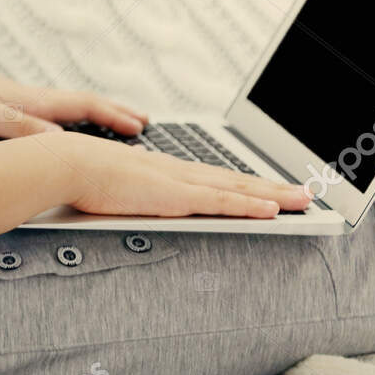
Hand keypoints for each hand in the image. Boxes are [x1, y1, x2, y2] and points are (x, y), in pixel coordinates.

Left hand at [0, 45, 149, 139]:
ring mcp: (18, 103)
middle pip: (82, 104)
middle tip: (144, 121)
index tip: (142, 126)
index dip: (113, 116)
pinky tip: (65, 129)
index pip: (83, 105)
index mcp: (31, 101)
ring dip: (94, 115)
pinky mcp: (4, 109)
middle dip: (114, 112)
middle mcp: (30, 100)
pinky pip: (48, 115)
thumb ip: (21, 129)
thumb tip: (60, 142)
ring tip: (115, 123)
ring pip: (66, 109)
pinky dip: (68, 121)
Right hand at [63, 133, 311, 218]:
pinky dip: (250, 205)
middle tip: (305, 192)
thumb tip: (135, 184)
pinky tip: (272, 209)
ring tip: (303, 200)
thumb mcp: (116, 182)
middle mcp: (182, 172)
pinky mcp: (175, 196)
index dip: (246, 182)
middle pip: (238, 179)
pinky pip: (222, 202)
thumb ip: (132, 184)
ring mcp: (181, 182)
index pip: (217, 177)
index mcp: (168, 171)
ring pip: (239, 188)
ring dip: (274, 195)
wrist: (70, 164)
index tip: (269, 186)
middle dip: (273, 186)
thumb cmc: (84, 174)